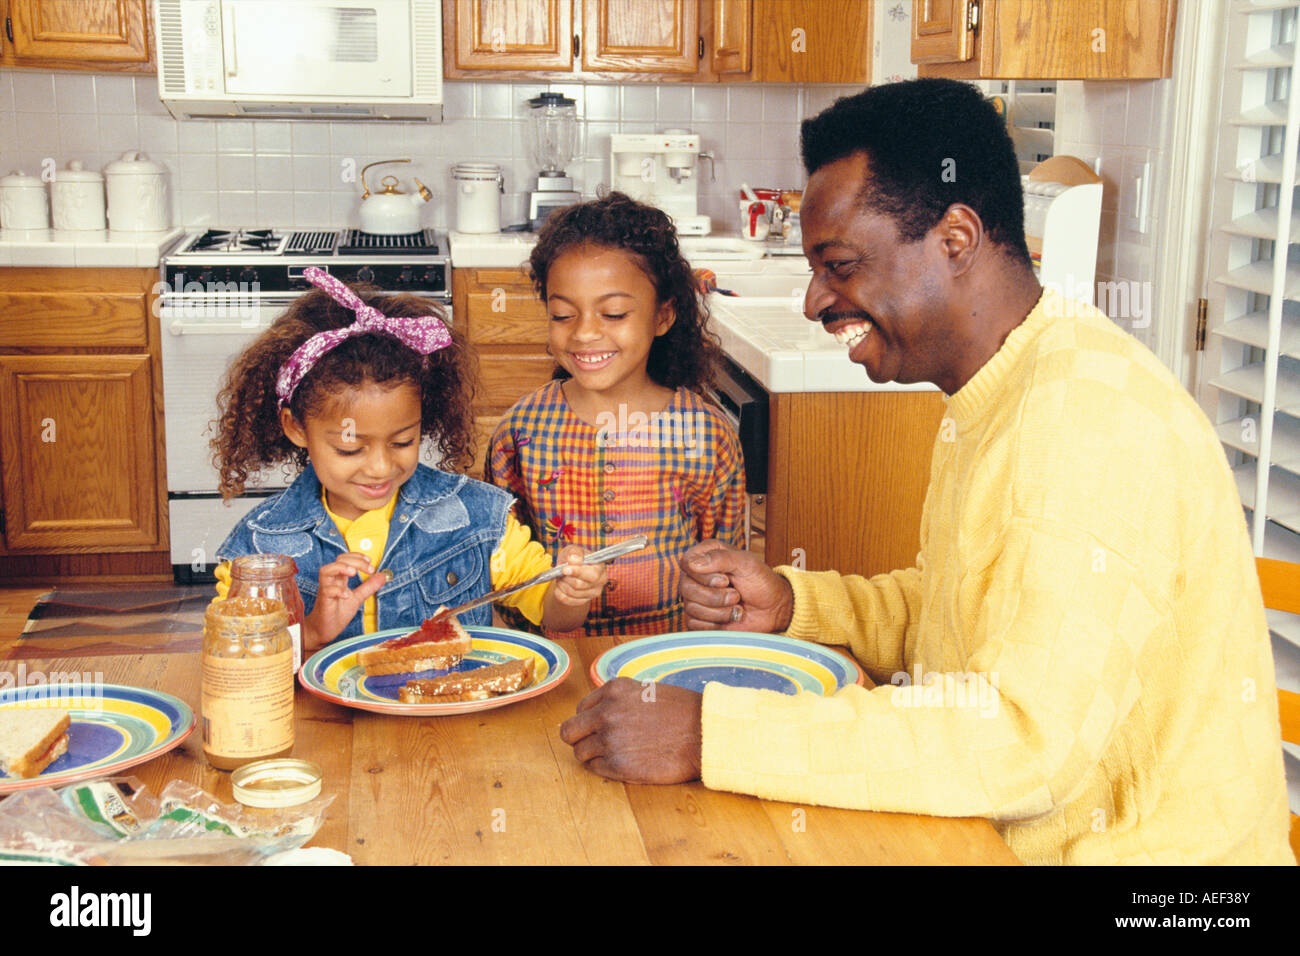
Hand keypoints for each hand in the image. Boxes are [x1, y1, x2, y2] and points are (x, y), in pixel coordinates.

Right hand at [302, 552, 385, 649]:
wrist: (323, 631)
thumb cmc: (337, 613)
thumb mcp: (357, 598)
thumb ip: (369, 587)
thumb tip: (382, 576)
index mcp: (339, 579)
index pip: (345, 559)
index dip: (357, 556)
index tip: (370, 561)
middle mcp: (331, 581)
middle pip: (338, 561)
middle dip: (355, 561)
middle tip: (369, 569)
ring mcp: (326, 590)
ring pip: (326, 571)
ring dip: (341, 568)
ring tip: (354, 573)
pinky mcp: (324, 602)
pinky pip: (327, 591)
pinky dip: (338, 590)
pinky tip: (347, 595)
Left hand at [550, 544, 608, 605]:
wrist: (570, 571)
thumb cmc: (574, 558)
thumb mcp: (573, 550)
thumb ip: (574, 552)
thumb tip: (573, 559)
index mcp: (600, 568)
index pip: (592, 575)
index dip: (577, 572)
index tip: (564, 569)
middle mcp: (600, 582)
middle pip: (579, 585)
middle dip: (566, 578)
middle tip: (560, 572)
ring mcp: (592, 593)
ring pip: (571, 593)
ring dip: (562, 584)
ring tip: (560, 577)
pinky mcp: (583, 601)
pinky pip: (567, 600)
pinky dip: (559, 592)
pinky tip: (560, 585)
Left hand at [559, 677, 701, 783]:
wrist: (705, 734)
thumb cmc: (683, 712)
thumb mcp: (647, 690)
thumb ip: (620, 700)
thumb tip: (601, 712)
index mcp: (614, 690)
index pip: (581, 708)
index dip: (590, 720)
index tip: (601, 727)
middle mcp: (606, 712)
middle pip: (569, 731)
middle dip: (580, 738)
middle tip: (596, 744)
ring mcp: (610, 739)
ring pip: (580, 752)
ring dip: (594, 755)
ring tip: (617, 754)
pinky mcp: (617, 765)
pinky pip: (595, 768)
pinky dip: (605, 768)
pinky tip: (624, 763)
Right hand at [679, 539, 794, 632]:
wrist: (773, 609)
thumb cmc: (761, 581)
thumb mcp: (746, 563)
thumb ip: (721, 558)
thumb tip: (693, 563)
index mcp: (706, 556)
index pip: (687, 563)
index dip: (703, 575)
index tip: (725, 579)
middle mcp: (696, 577)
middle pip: (686, 588)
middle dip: (715, 596)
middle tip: (736, 595)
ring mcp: (696, 599)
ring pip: (691, 608)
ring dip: (720, 611)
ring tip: (738, 606)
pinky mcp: (699, 619)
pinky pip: (695, 625)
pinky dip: (717, 623)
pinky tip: (731, 617)